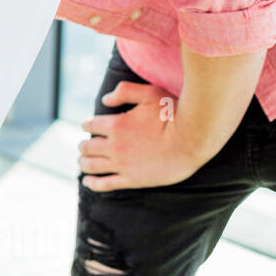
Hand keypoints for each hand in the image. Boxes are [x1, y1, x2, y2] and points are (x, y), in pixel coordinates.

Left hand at [78, 81, 211, 190]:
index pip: (90, 125)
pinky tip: (87, 182)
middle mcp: (115, 145)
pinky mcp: (132, 180)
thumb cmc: (174, 114)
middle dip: (83, 145)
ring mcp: (122, 164)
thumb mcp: (150, 93)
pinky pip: (105, 184)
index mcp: (116, 124)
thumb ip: (125, 91)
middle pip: (87, 147)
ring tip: (82, 162)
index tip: (87, 126)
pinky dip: (92, 183)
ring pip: (92, 165)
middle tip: (83, 146)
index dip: (87, 125)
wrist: (193, 141)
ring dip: (83, 163)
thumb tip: (105, 99)